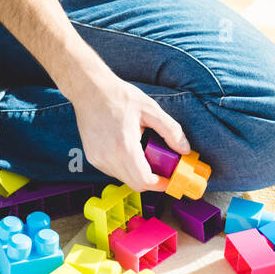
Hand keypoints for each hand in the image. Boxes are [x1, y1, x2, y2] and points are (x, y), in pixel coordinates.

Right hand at [69, 70, 189, 191]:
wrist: (89, 89)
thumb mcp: (150, 109)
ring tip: (143, 152)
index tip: (169, 179)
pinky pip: (113, 171)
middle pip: (135, 183)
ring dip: (137, 173)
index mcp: (124, 146)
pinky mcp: (92, 157)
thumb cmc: (118, 96)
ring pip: (123, 178)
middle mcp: (108, 156)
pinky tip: (128, 149)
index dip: (160, 184)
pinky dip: (124, 167)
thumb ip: (170, 130)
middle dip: (151, 179)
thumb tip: (185, 149)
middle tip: (162, 167)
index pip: (144, 181)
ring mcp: (97, 159)